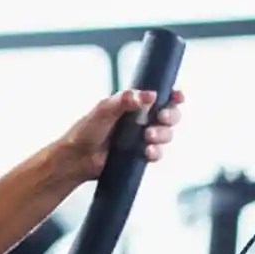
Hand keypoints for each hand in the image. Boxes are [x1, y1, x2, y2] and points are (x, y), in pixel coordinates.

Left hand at [55, 89, 185, 184]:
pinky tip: (147, 152)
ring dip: (163, 134)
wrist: (76, 158)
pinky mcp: (140, 154)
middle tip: (162, 118)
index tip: (178, 96)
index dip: (173, 95)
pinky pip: (157, 153)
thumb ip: (123, 101)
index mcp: (132, 104)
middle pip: (169, 114)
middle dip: (171, 115)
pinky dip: (156, 152)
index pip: (159, 96)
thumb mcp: (103, 110)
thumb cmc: (86, 130)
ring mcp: (141, 137)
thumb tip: (148, 95)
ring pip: (166, 134)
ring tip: (148, 137)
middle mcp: (140, 119)